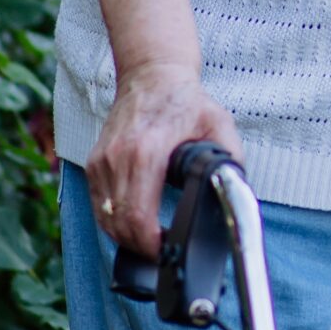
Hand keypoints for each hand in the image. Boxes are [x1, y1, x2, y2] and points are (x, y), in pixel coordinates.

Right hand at [85, 63, 243, 255]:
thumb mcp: (219, 124)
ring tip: (150, 243)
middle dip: (140, 248)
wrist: (151, 75)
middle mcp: (118, 159)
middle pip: (119, 225)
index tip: (167, 251)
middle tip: (163, 254)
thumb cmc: (184, 100)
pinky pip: (98, 205)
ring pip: (106, 219)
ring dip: (125, 238)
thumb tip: (235, 190)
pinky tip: (133, 224)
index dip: (150, 245)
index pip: (138, 217)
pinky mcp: (94, 163)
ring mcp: (102, 162)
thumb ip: (230, 159)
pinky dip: (114, 221)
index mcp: (147, 152)